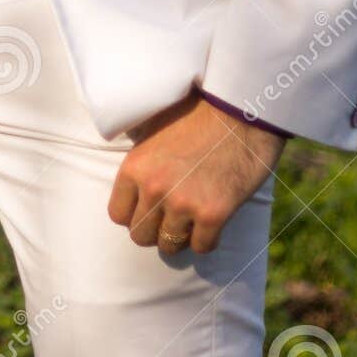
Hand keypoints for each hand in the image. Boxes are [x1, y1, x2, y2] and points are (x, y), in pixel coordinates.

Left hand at [107, 88, 284, 254]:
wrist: (238, 110)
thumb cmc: (195, 114)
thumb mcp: (154, 127)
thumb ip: (138, 156)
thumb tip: (127, 178)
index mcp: (135, 167)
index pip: (117, 214)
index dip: (133, 214)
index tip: (147, 209)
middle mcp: (154, 188)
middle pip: (140, 235)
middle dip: (155, 229)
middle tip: (170, 217)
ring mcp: (183, 203)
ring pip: (170, 245)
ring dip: (180, 235)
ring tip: (189, 220)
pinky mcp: (213, 214)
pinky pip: (202, 247)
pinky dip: (207, 239)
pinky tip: (211, 222)